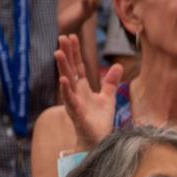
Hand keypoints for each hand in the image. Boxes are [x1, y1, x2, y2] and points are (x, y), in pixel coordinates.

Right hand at [55, 34, 121, 150]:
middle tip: (62, 36)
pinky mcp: (76, 114)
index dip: (75, 52)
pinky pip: (69, 100)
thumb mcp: (108, 97)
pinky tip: (63, 80)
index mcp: (82, 88)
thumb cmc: (99, 120)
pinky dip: (66, 90)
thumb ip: (111, 82)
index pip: (78, 66)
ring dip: (63, 67)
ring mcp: (74, 102)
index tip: (72, 36)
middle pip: (70, 69)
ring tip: (58, 52)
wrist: (98, 140)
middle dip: (67, 53)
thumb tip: (118, 65)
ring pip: (66, 81)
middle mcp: (75, 92)